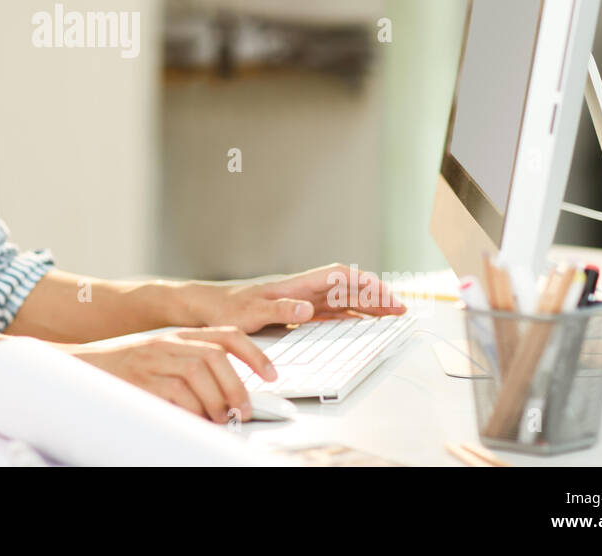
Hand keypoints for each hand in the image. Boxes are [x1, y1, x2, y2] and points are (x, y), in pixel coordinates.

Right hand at [70, 327, 276, 422]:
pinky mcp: (143, 379)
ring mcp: (154, 360)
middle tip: (243, 409)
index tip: (271, 374)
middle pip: (216, 357)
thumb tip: (230, 393)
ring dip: (215, 401)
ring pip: (198, 375)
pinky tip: (195, 419)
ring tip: (219, 418)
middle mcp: (169, 343)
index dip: (254, 354)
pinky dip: (192, 410)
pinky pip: (177, 394)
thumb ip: (194, 367)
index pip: (226, 335)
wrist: (83, 368)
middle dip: (236, 387)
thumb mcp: (163, 359)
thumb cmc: (126, 369)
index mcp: (179, 335)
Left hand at [182, 262, 407, 332]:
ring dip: (365, 306)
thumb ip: (278, 309)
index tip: (386, 297)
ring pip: (340, 299)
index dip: (365, 285)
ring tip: (389, 316)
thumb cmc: (223, 307)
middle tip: (400, 310)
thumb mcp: (249, 312)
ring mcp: (298, 299)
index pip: (338, 277)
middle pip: (346, 288)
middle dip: (374, 296)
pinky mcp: (293, 311)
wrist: (202, 307)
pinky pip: (328, 312)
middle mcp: (299, 289)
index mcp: (293, 284)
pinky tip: (359, 324)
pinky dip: (348, 316)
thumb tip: (308, 308)